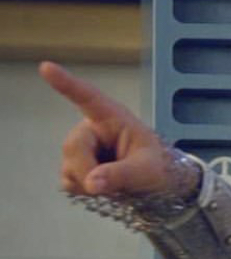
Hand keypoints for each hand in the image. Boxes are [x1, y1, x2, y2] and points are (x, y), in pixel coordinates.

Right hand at [40, 61, 172, 196]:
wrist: (157, 184)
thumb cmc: (157, 166)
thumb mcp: (148, 170)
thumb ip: (122, 174)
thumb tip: (92, 183)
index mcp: (112, 118)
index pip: (87, 98)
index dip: (66, 84)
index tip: (46, 67)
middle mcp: (91, 130)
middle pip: (73, 148)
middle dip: (88, 172)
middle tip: (111, 188)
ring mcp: (81, 149)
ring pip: (69, 168)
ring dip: (89, 184)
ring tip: (116, 184)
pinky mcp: (75, 167)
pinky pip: (69, 182)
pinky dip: (85, 191)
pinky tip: (103, 189)